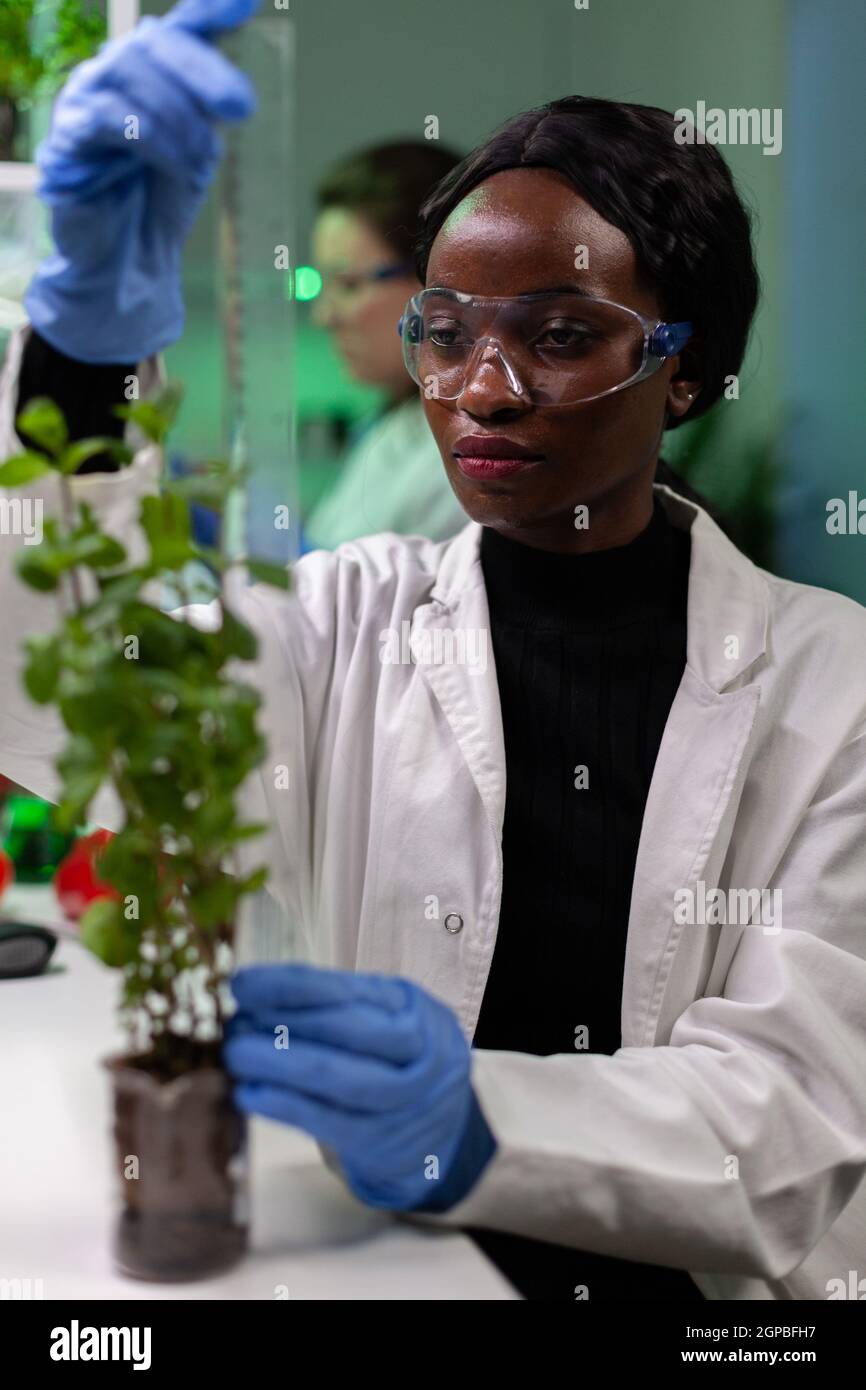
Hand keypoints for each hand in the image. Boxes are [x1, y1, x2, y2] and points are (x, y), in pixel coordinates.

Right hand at [25, 0, 259, 364]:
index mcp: (151, 71)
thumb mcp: (198, 148)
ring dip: (179, 117)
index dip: (211, 10)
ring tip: (204, 162)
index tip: (248, 0)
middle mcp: (114, 73)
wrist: (129, 261)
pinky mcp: (68, 137)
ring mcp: (85, 99)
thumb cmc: (161, 198)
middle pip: (156, 42)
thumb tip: (235, 91)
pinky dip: (151, 139)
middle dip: (204, 70)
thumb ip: (208, 112)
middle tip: (243, 106)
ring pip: (130, 73)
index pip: (181, 28)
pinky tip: (177, 166)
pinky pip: (107, 117)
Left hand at [224, 963, 496, 1210]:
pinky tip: (250, 1093)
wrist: (442, 1131)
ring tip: (236, 1054)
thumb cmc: (395, 1060)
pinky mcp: (383, 1140)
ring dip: (280, 1064)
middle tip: (235, 1023)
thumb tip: (253, 1001)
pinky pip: (330, 1122)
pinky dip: (286, 1105)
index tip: (241, 984)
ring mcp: (405, 1097)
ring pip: (340, 1077)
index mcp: (410, 1006)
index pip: (346, 991)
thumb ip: (333, 1007)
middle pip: (347, 1030)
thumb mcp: (384, 1019)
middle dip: (284, 1022)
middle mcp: (417, 1048)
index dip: (289, 986)